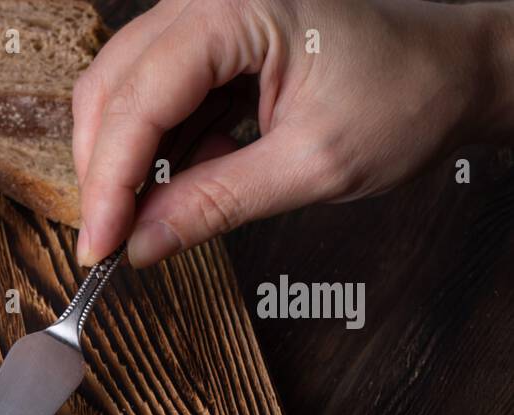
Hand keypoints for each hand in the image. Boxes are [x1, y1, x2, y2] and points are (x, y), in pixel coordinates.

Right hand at [72, 0, 513, 266]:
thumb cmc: (408, 98)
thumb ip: (216, 204)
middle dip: (104, 171)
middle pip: (111, 87)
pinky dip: (157, 150)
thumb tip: (141, 245)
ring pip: (122, 93)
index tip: (98, 247)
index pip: (139, 100)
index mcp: (237, 10)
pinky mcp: (212, 44)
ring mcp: (207, 17)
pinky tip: (187, 183)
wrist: (457, 71)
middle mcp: (209, 0)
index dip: (109, 181)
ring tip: (154, 217)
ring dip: (126, 162)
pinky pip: (154, 98)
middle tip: (111, 242)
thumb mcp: (313, 166)